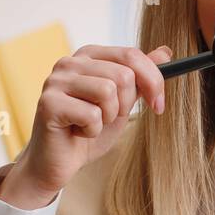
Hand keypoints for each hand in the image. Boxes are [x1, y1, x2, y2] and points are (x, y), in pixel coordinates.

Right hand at [0, 44, 170, 208]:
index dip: (153, 81)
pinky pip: (92, 114)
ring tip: (92, 123)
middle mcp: (69, 62)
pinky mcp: (49, 103)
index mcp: (88, 56)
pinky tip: (77, 132)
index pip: (131, 54)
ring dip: (108, 117)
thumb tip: (165, 52)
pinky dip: (92, 131)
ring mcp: (56, 81)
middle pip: (123, 74)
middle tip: (110, 119)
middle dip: (126, 105)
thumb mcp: (122, 102)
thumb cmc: (89, 130)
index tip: (158, 105)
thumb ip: (139, 78)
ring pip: (108, 91)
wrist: (60, 161)